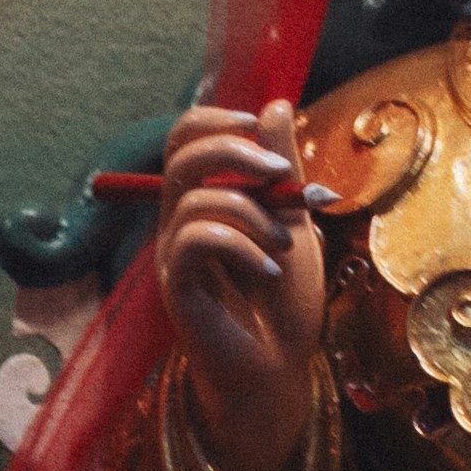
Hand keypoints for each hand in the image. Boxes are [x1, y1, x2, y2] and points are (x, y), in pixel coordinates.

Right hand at [156, 101, 327, 470]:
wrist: (280, 366)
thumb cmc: (284, 300)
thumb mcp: (295, 222)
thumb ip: (282, 168)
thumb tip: (274, 104)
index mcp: (206, 198)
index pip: (186, 136)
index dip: (218, 121)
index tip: (262, 133)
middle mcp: (181, 221)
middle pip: (178, 152)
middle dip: (230, 150)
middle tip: (278, 171)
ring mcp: (175, 254)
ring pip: (193, 199)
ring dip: (252, 213)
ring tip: (283, 243)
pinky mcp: (178, 286)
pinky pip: (195, 240)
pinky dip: (241, 246)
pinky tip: (268, 268)